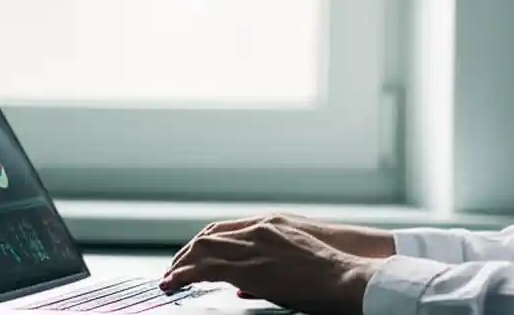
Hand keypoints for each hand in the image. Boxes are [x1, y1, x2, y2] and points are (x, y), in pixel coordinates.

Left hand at [159, 220, 381, 314]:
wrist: (344, 275)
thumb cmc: (329, 272)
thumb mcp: (297, 258)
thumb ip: (268, 266)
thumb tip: (241, 288)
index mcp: (271, 223)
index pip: (225, 229)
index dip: (204, 242)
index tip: (192, 256)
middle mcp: (258, 230)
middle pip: (210, 236)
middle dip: (188, 252)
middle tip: (174, 268)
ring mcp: (252, 246)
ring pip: (203, 249)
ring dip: (181, 263)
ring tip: (169, 278)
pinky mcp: (248, 267)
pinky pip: (205, 269)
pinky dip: (184, 275)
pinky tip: (175, 283)